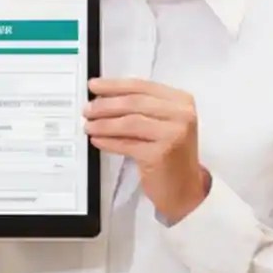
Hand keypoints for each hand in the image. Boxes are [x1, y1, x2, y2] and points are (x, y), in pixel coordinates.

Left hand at [84, 78, 209, 223]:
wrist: (185, 187)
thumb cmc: (170, 154)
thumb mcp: (162, 123)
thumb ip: (140, 108)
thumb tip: (103, 97)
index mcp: (181, 101)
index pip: (142, 86)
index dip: (114, 85)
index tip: (94, 85)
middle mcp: (181, 115)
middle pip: (134, 102)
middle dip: (105, 105)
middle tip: (87, 109)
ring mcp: (173, 134)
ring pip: (129, 122)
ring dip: (104, 124)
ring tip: (88, 125)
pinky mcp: (161, 154)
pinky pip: (127, 144)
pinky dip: (109, 141)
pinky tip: (97, 140)